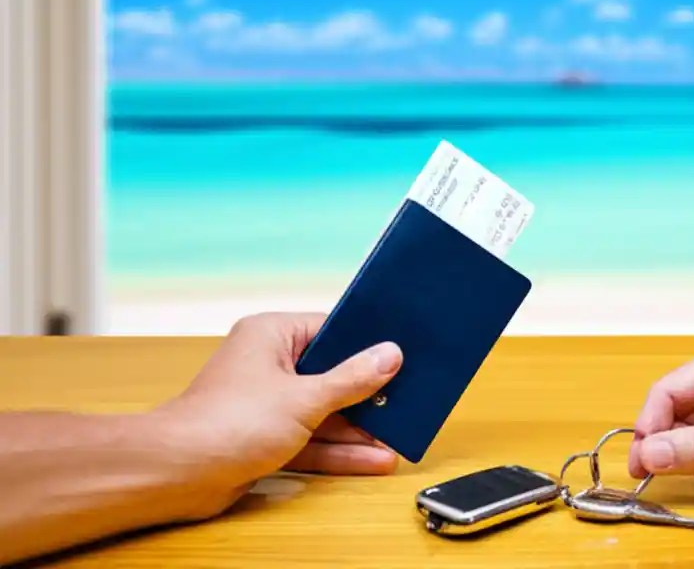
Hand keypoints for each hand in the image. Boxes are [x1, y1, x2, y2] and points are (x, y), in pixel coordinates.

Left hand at [152, 312, 402, 516]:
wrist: (177, 474)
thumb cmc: (229, 422)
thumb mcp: (305, 398)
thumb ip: (351, 379)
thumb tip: (389, 355)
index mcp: (272, 336)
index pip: (330, 330)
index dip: (366, 344)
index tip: (402, 353)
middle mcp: (268, 364)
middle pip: (330, 373)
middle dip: (366, 393)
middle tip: (406, 398)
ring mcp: (267, 402)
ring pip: (323, 410)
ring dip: (357, 428)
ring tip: (397, 438)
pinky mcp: (265, 437)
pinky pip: (311, 438)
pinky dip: (338, 449)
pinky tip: (373, 459)